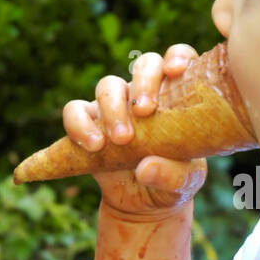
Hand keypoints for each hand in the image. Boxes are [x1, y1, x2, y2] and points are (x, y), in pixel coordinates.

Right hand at [61, 44, 207, 213]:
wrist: (145, 203)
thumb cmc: (174, 181)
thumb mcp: (185, 183)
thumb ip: (173, 175)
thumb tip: (145, 168)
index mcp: (176, 96)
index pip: (178, 59)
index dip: (178, 56)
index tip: (175, 70)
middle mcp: (145, 93)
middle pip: (143, 65)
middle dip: (143, 82)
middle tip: (145, 111)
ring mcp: (115, 105)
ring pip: (107, 85)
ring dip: (112, 107)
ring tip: (121, 139)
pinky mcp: (88, 123)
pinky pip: (74, 111)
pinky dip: (79, 124)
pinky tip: (93, 146)